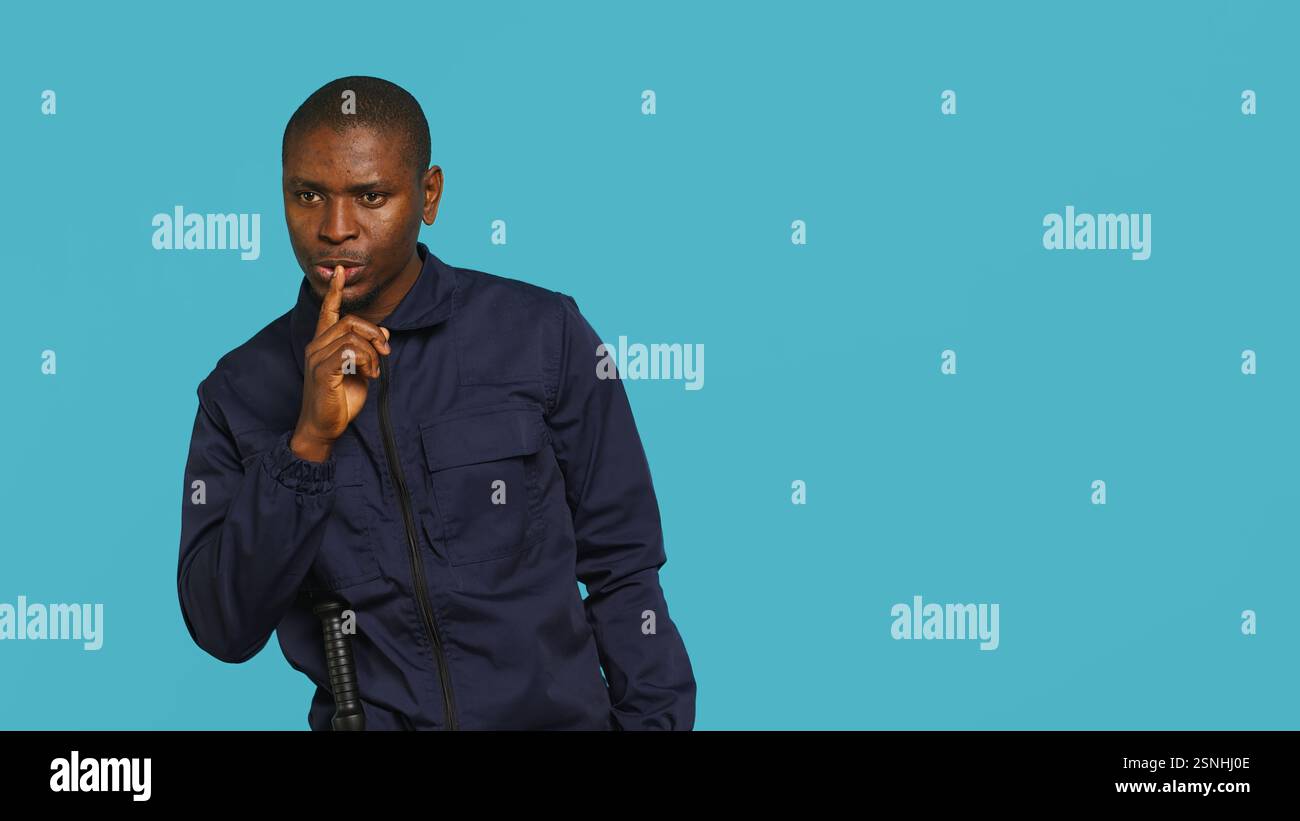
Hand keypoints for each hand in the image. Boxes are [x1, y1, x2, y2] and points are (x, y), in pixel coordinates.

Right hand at [290, 264, 391, 461]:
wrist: (324, 427)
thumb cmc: (340, 400)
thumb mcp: (360, 371)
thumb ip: (368, 350)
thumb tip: (384, 330)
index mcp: (323, 343)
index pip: (327, 310)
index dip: (334, 291)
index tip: (340, 271)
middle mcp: (317, 346)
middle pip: (350, 321)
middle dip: (374, 333)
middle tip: (386, 352)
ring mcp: (317, 358)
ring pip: (352, 337)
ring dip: (372, 353)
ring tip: (375, 371)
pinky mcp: (323, 372)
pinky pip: (348, 353)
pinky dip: (365, 361)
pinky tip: (369, 375)